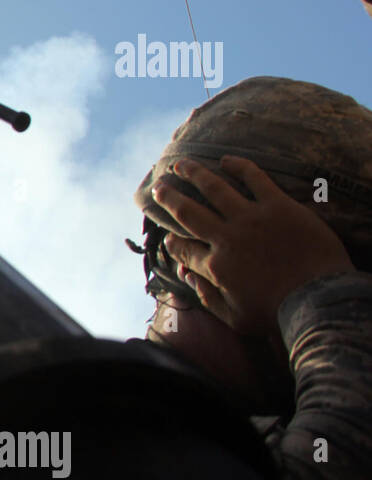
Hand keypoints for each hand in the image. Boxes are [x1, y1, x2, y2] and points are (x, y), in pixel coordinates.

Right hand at [151, 156, 353, 335]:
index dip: (172, 242)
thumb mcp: (235, 318)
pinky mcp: (278, 206)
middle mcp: (226, 238)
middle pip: (188, 212)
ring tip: (180, 164)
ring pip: (214, 188)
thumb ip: (207, 297)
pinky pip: (255, 179)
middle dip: (169, 198)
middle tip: (159, 186)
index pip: (182, 248)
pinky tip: (226, 160)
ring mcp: (251, 218)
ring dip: (194, 173)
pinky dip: (239, 166)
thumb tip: (186, 275)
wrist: (320, 299)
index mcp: (214, 266)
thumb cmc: (277, 313)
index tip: (168, 237)